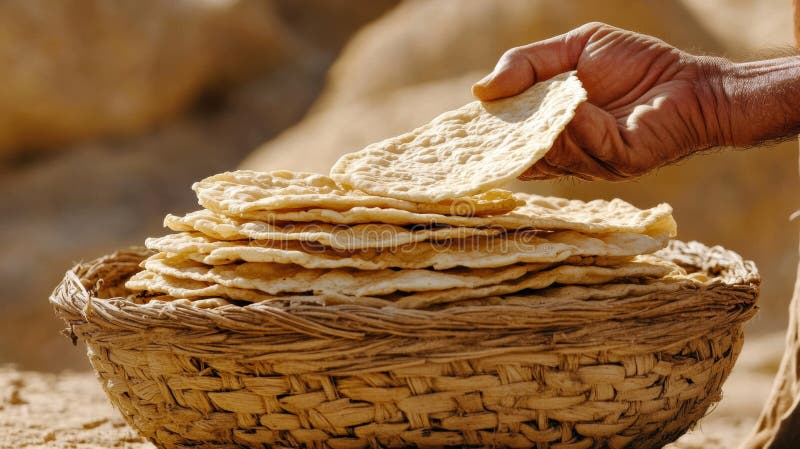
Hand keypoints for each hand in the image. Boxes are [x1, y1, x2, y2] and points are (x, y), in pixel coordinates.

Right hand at [473, 22, 728, 180]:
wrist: (692, 81)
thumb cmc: (635, 65)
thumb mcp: (573, 51)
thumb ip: (526, 64)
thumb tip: (479, 90)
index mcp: (552, 133)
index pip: (510, 142)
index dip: (488, 134)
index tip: (465, 125)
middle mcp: (568, 155)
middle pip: (524, 154)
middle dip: (510, 133)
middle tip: (498, 113)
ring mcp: (594, 163)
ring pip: (554, 153)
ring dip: (547, 126)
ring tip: (552, 98)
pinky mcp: (623, 161)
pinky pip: (592, 149)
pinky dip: (582, 127)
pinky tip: (581, 105)